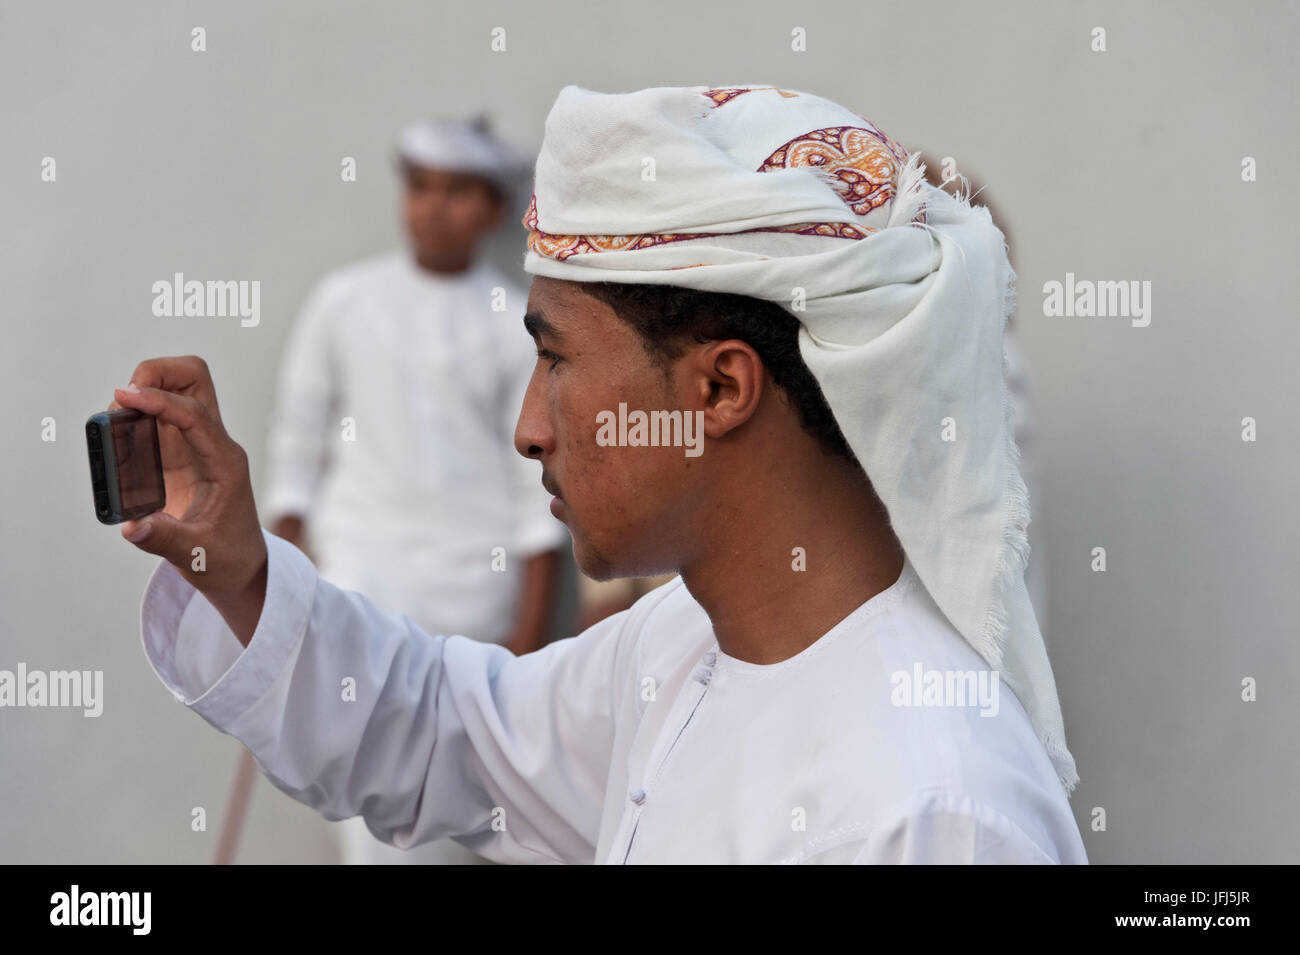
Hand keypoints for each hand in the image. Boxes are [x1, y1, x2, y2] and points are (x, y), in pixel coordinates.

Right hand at [110, 356, 267, 644]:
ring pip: (178, 388)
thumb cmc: (225, 559)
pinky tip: (119, 432)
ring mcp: (198, 444)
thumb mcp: (196, 555)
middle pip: (194, 379)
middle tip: (126, 399)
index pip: (195, 415)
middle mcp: (215, 444)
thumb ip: (164, 539)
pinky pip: (160, 413)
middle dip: (157, 374)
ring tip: (118, 416)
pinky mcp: (181, 451)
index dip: (159, 400)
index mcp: (225, 462)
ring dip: (147, 388)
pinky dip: (138, 410)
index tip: (124, 397)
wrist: (241, 566)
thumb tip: (131, 526)